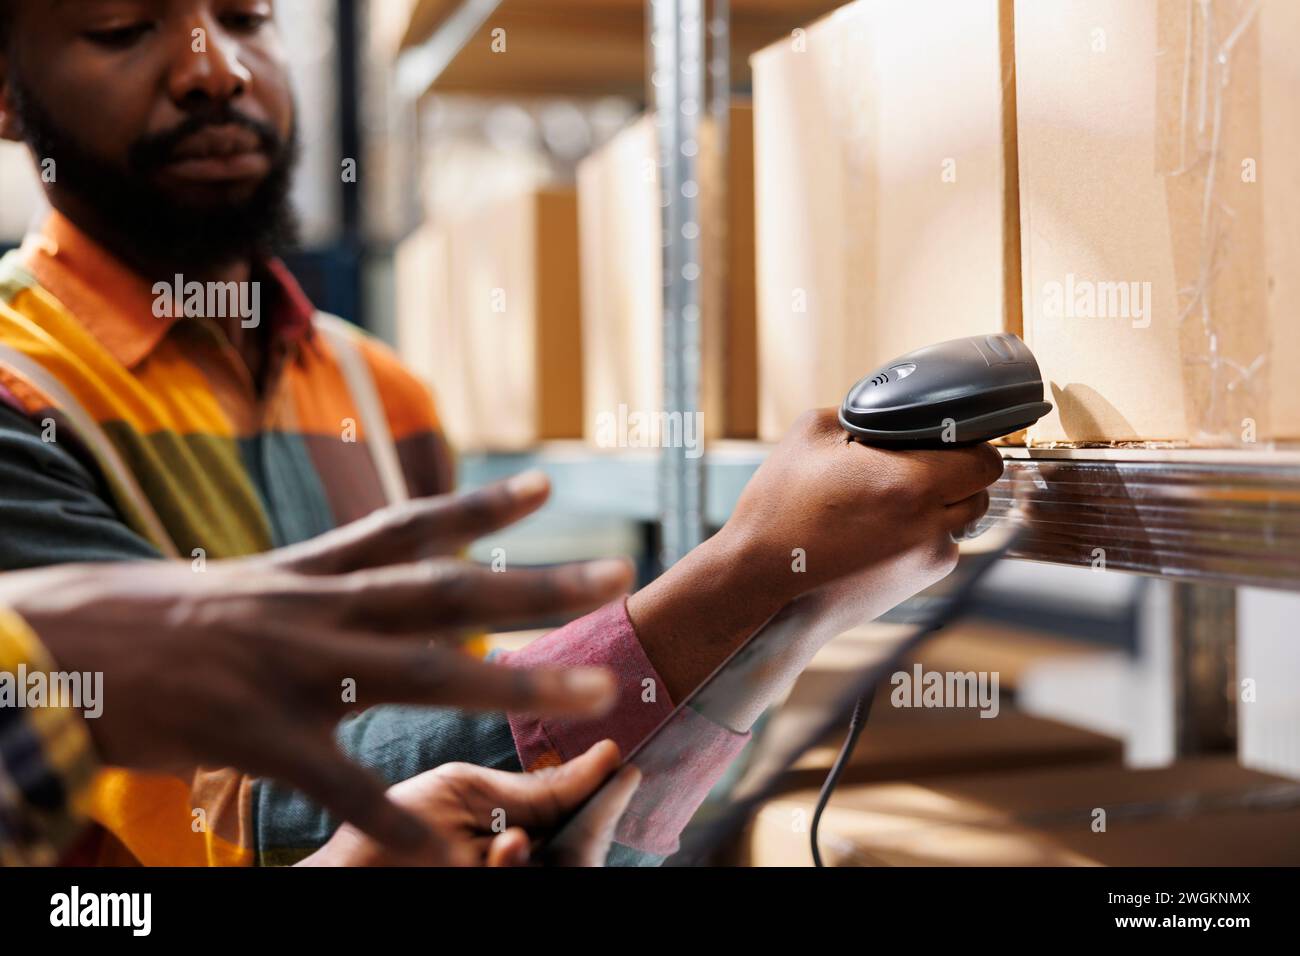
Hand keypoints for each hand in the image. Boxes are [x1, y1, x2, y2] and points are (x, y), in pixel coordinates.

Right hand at [0, 473, 634, 851]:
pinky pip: (345, 788)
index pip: (409, 525)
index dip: (481, 505)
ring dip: (517, 681)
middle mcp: (314, 608)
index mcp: (307, 573)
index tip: (549, 486)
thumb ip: (309, 593)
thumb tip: (359, 588)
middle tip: (619, 573)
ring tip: (595, 691)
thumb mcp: (239, 593)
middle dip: (537, 582)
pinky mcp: (257, 736)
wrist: (43, 646)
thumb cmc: (141, 624)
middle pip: (447, 588)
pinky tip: (453, 859)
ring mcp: (291, 669)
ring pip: (426, 671)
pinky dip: (400, 828)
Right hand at [627, 408, 1002, 701]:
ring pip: (963, 521)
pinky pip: (940, 547)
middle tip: (921, 465)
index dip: (969, 444)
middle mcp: (928, 525)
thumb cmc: (779, 510)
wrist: (761, 581)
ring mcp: (926, 559)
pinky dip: (923, 534)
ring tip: (895, 499)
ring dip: (943, 505)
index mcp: (910, 483)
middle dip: (959, 474)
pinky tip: (882, 529)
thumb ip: (861, 414)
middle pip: (981, 491)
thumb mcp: (810, 435)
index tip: (948, 441)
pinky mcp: (916, 583)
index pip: (983, 460)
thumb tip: (889, 412)